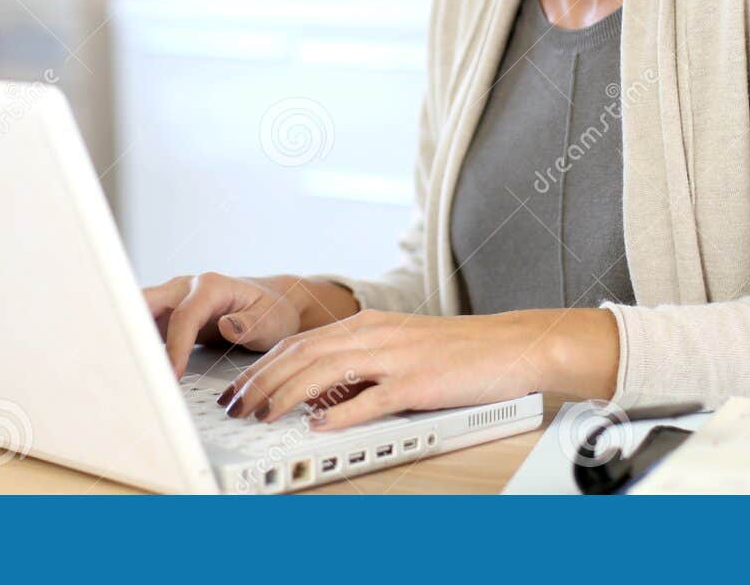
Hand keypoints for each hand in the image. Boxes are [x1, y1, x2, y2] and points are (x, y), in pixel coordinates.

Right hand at [141, 272, 356, 376]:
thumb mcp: (271, 321)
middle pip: (146, 303)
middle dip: (131, 330)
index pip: (183, 317)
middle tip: (125, 365)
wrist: (276, 304)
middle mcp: (185, 287)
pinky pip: (144, 325)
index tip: (172, 374)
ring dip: (128, 337)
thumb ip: (250, 324)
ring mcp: (174, 298)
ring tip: (122, 369)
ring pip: (138, 312)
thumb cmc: (274, 311)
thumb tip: (226, 326)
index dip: (175, 347)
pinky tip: (132, 366)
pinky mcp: (169, 313)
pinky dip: (136, 343)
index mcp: (210, 286)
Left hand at [218, 307, 618, 428]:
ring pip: (325, 372)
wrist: (513, 344)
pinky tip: (318, 424)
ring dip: (286, 395)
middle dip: (262, 382)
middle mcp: (377, 333)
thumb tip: (321, 393)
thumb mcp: (402, 345)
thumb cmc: (462, 350)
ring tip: (262, 416)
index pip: (301, 342)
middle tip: (236, 407)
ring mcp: (397, 356)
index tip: (240, 389)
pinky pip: (371, 398)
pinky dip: (340, 412)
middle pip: (303, 354)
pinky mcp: (419, 382)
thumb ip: (362, 363)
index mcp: (369, 324)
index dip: (264, 367)